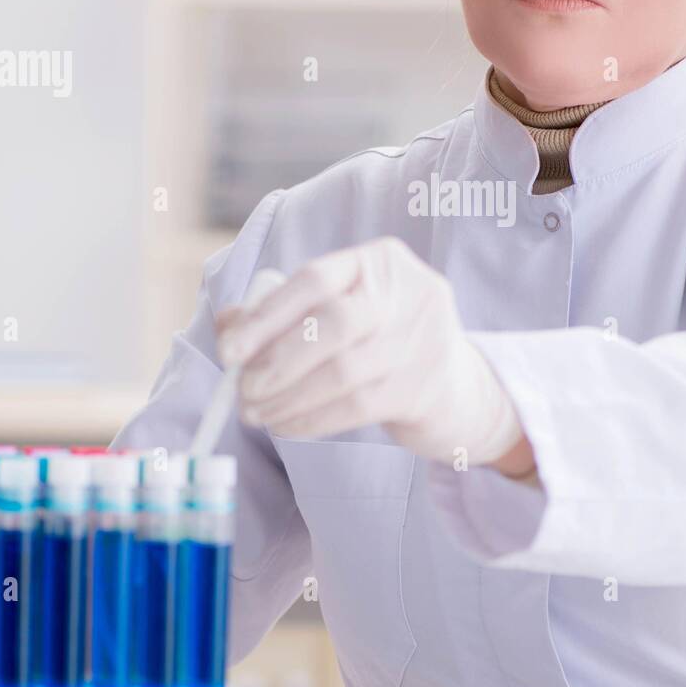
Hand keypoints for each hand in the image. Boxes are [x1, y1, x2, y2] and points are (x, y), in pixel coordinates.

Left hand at [215, 237, 527, 468]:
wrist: (456, 388)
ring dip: (287, 398)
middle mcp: (409, 292)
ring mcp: (423, 341)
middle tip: (242, 389)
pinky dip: (311, 419)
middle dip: (277, 360)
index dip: (265, 315)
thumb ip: (287, 312)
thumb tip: (229, 325)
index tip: (228, 350)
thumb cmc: (381, 341)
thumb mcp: (343, 311)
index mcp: (381, 261)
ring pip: (341, 372)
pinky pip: (355, 407)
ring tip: (256, 412)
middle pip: (333, 323)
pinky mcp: (424, 387)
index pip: (315, 279)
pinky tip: (287, 425)